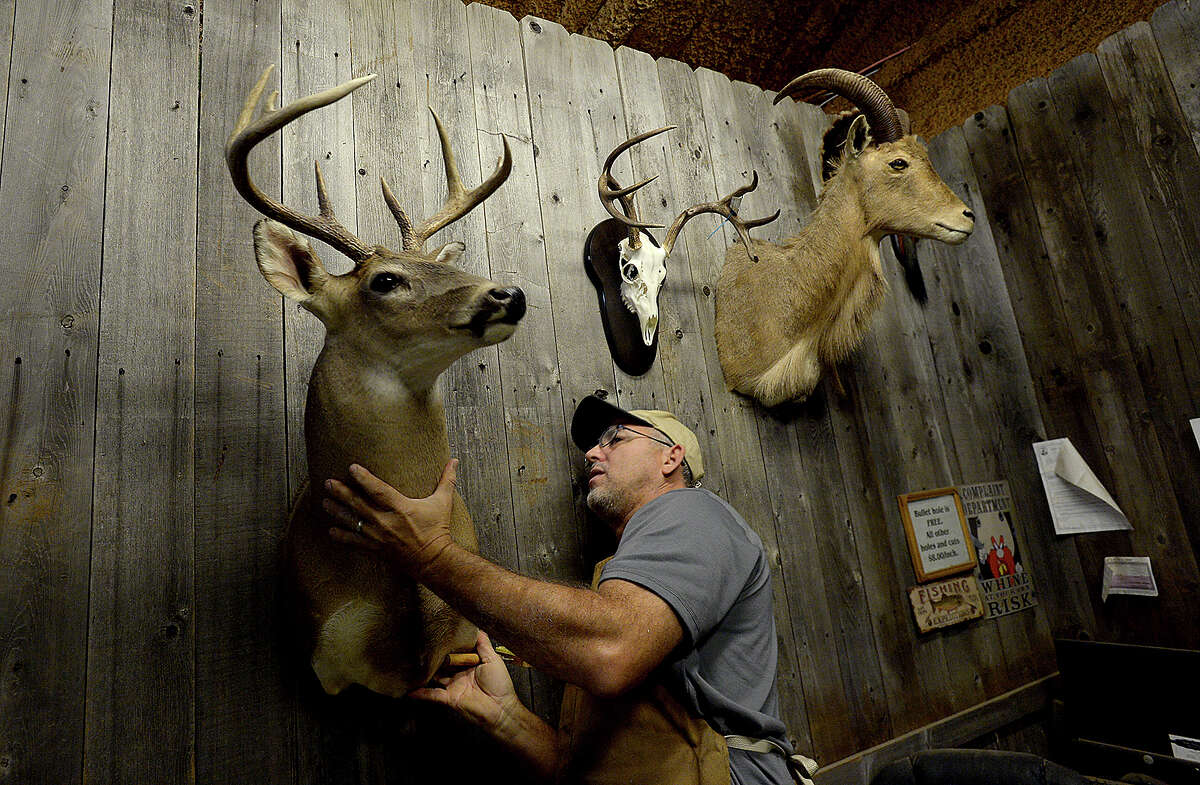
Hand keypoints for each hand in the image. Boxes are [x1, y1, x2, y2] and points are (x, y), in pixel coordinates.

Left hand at [324, 459, 457, 575]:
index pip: (378, 490)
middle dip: (341, 493)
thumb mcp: (443, 502)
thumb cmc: (438, 529)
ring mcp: (379, 537)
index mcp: (402, 508)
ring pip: (353, 523)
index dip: (364, 478)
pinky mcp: (376, 549)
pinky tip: (331, 530)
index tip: (351, 468)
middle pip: (359, 505)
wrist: (434, 560)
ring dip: (337, 512)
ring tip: (324, 502)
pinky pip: (354, 543)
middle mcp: (387, 522)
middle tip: (327, 483)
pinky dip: (342, 537)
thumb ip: (446, 480)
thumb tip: (454, 460)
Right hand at [410, 631, 519, 731]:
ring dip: (426, 671)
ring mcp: (453, 686)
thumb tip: (476, 627)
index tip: (440, 632)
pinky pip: (432, 695)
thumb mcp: (493, 659)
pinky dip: (421, 693)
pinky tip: (409, 690)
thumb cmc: (500, 683)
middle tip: (422, 643)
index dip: (450, 644)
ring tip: (413, 661)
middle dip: (435, 655)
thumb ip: (483, 643)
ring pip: (436, 676)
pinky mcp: (449, 698)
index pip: (457, 651)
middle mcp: (460, 674)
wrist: (501, 708)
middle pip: (444, 662)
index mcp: (470, 664)